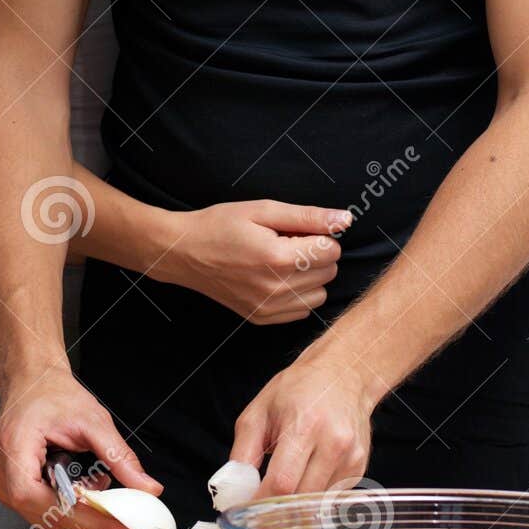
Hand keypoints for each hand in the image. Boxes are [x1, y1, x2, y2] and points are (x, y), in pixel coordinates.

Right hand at [0, 363, 162, 528]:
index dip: (79, 518)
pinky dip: (65, 501)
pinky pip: (39, 507)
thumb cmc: (53, 393)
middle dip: (86, 517)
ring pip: (42, 516)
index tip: (116, 527)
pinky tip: (81, 482)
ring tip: (96, 482)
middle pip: (43, 514)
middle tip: (123, 517)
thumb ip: (119, 456)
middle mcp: (0, 469)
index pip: (39, 500)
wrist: (32, 380)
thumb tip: (146, 487)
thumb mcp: (93, 421)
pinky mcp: (8, 483)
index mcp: (15, 448)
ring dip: (76, 508)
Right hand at [152, 199, 350, 323]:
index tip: (294, 230)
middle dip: (315, 253)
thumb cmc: (221, 225)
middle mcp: (277, 289)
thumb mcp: (263, 210)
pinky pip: (302, 310)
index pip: (332, 249)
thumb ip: (308, 216)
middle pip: (329, 271)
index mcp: (279, 258)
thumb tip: (345, 219)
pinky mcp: (262, 318)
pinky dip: (297, 294)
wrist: (183, 253)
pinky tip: (276, 278)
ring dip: (309, 276)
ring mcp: (269, 308)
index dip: (318, 234)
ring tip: (280, 261)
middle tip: (284, 242)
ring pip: (320, 293)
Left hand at [230, 342, 379, 495]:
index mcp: (304, 426)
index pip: (282, 482)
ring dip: (295, 503)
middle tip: (259, 505)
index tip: (245, 510)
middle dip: (276, 508)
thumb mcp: (259, 411)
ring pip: (315, 502)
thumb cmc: (298, 390)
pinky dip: (312, 494)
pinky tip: (307, 475)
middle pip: (300, 498)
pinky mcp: (358, 468)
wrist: (343, 375)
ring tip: (284, 484)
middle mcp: (333, 443)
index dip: (260, 501)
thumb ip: (243, 451)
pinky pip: (329, 496)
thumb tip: (235, 489)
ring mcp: (350, 457)